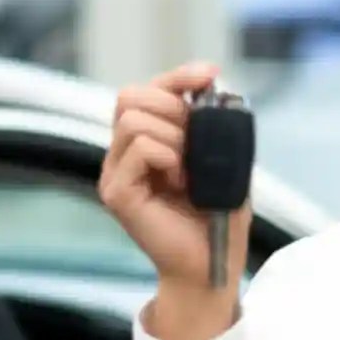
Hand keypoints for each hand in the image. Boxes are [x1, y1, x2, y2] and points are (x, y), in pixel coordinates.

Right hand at [98, 62, 253, 339]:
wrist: (212, 265)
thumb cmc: (218, 217)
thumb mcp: (223, 161)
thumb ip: (212, 126)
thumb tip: (212, 85)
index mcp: (147, 142)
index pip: (147, 91)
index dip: (177, 76)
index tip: (210, 74)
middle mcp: (124, 154)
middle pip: (131, 96)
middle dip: (173, 108)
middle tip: (196, 142)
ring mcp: (116, 173)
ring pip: (133, 119)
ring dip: (174, 138)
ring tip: (189, 171)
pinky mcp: (116, 192)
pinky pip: (139, 148)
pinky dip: (168, 157)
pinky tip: (183, 182)